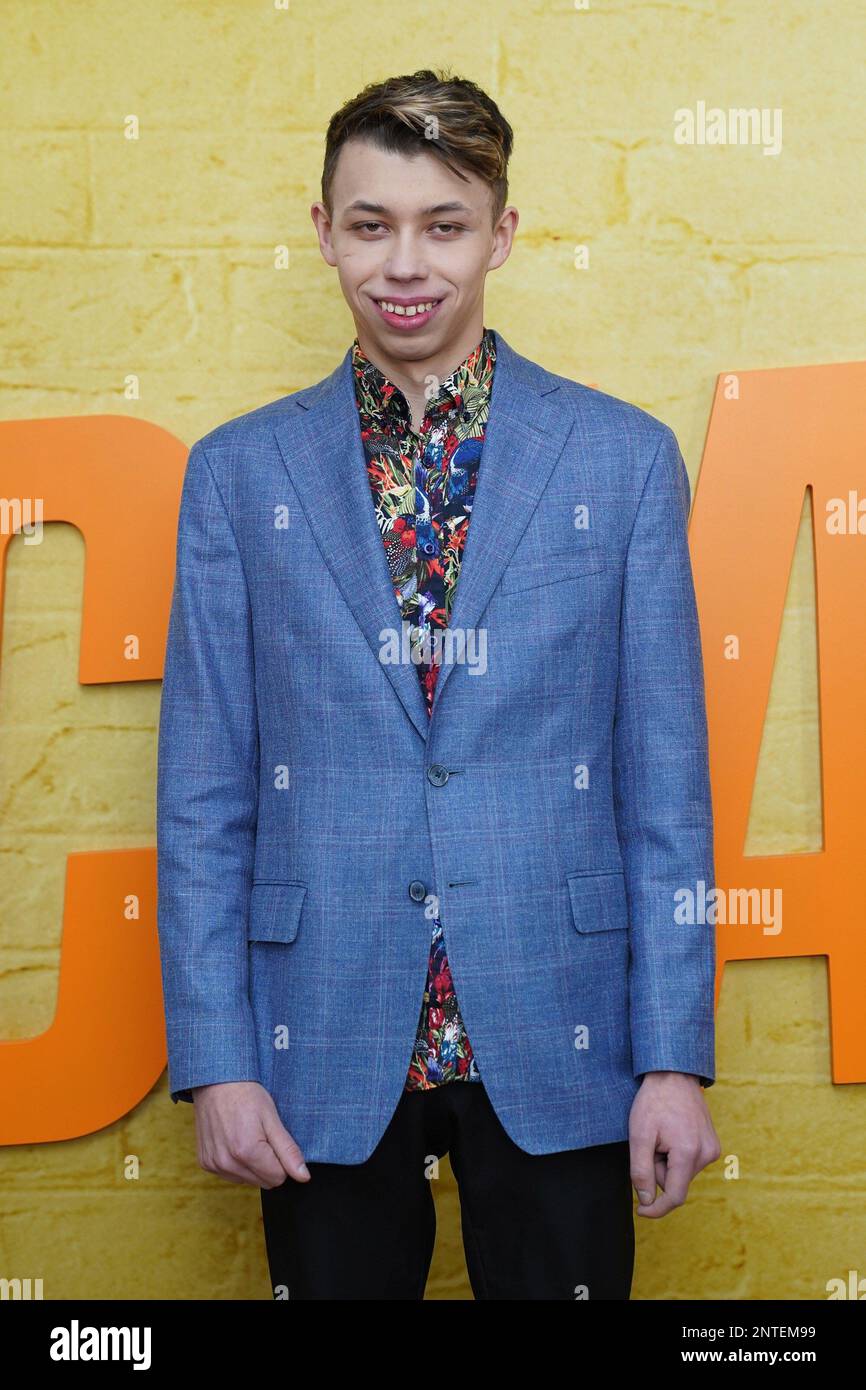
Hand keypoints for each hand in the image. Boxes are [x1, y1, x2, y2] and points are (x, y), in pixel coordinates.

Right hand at [191, 1081, 310, 1188]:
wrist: (215, 1082)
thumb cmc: (246, 1095)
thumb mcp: (272, 1118)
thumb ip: (288, 1151)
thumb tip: (303, 1177)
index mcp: (247, 1151)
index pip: (278, 1178)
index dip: (281, 1160)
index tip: (274, 1138)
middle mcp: (227, 1163)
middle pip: (263, 1182)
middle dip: (268, 1164)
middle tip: (261, 1135)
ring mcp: (214, 1164)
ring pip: (247, 1181)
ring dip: (252, 1164)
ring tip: (246, 1135)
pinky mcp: (205, 1163)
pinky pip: (230, 1175)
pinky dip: (236, 1162)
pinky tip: (234, 1140)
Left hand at [628, 1072, 719, 1217]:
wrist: (674, 1074)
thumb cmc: (654, 1101)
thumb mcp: (640, 1135)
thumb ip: (641, 1171)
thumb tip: (647, 1202)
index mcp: (689, 1154)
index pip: (675, 1196)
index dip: (656, 1208)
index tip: (640, 1211)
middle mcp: (706, 1154)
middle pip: (675, 1182)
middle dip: (657, 1169)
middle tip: (650, 1142)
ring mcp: (712, 1149)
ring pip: (681, 1173)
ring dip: (666, 1161)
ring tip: (662, 1134)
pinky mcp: (712, 1145)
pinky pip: (689, 1162)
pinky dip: (676, 1155)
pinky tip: (672, 1133)